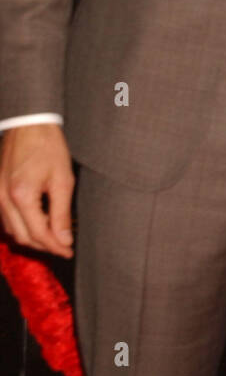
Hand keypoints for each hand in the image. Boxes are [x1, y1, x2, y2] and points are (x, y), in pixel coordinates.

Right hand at [0, 125, 74, 257]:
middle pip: (23, 237)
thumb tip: (64, 240)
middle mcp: (3, 199)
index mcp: (22, 195)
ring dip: (32, 237)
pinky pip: (6, 218)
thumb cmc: (48, 147)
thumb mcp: (62, 179)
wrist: (28, 124)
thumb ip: (62, 213)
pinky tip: (36, 223)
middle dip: (44, 245)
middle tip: (63, 246)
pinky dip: (21, 225)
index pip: (39, 234)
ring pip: (12, 230)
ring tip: (53, 236)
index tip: (69, 250)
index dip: (56, 246)